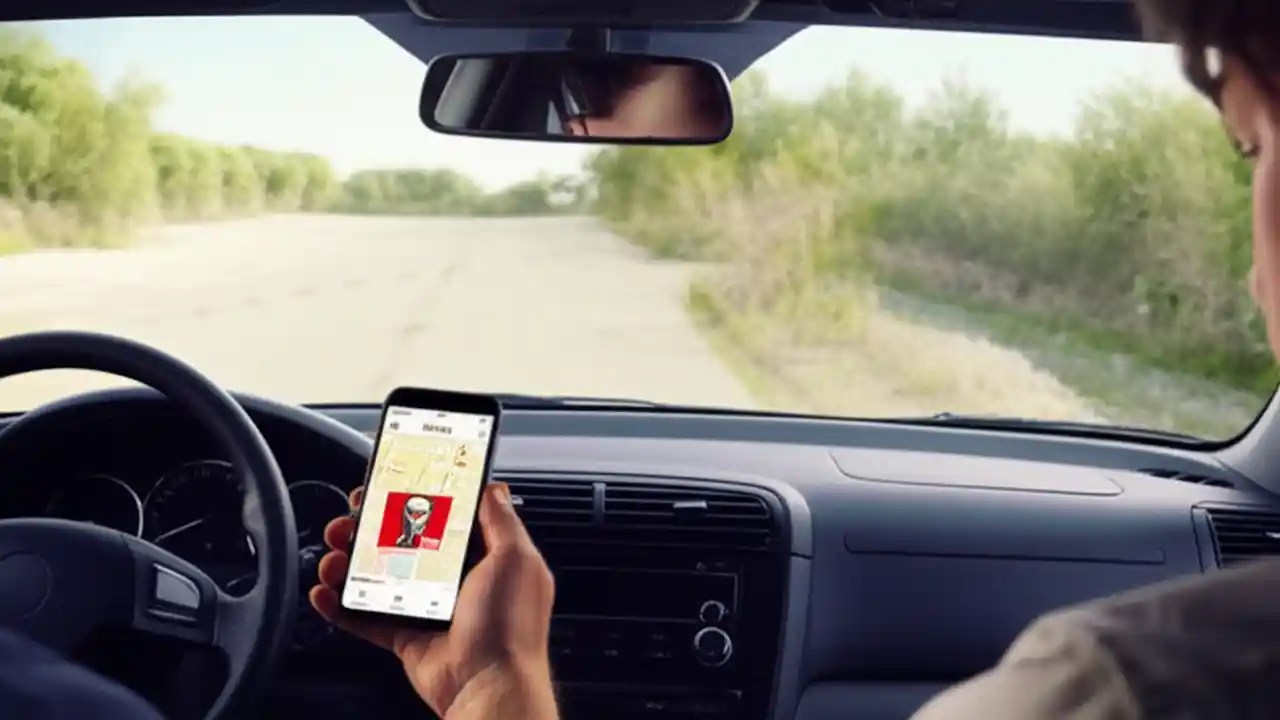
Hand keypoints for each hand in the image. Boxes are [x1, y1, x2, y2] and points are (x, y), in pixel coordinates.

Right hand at [309, 482, 557, 718]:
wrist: (490, 686)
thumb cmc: (510, 627)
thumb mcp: (515, 559)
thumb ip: (502, 522)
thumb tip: (495, 489)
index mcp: (485, 559)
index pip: (446, 519)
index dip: (418, 500)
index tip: (391, 486)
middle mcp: (456, 581)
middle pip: (404, 544)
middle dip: (372, 529)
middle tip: (350, 520)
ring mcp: (429, 609)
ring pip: (379, 577)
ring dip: (350, 564)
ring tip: (334, 556)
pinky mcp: (408, 637)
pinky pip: (367, 618)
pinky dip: (342, 606)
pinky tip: (325, 591)